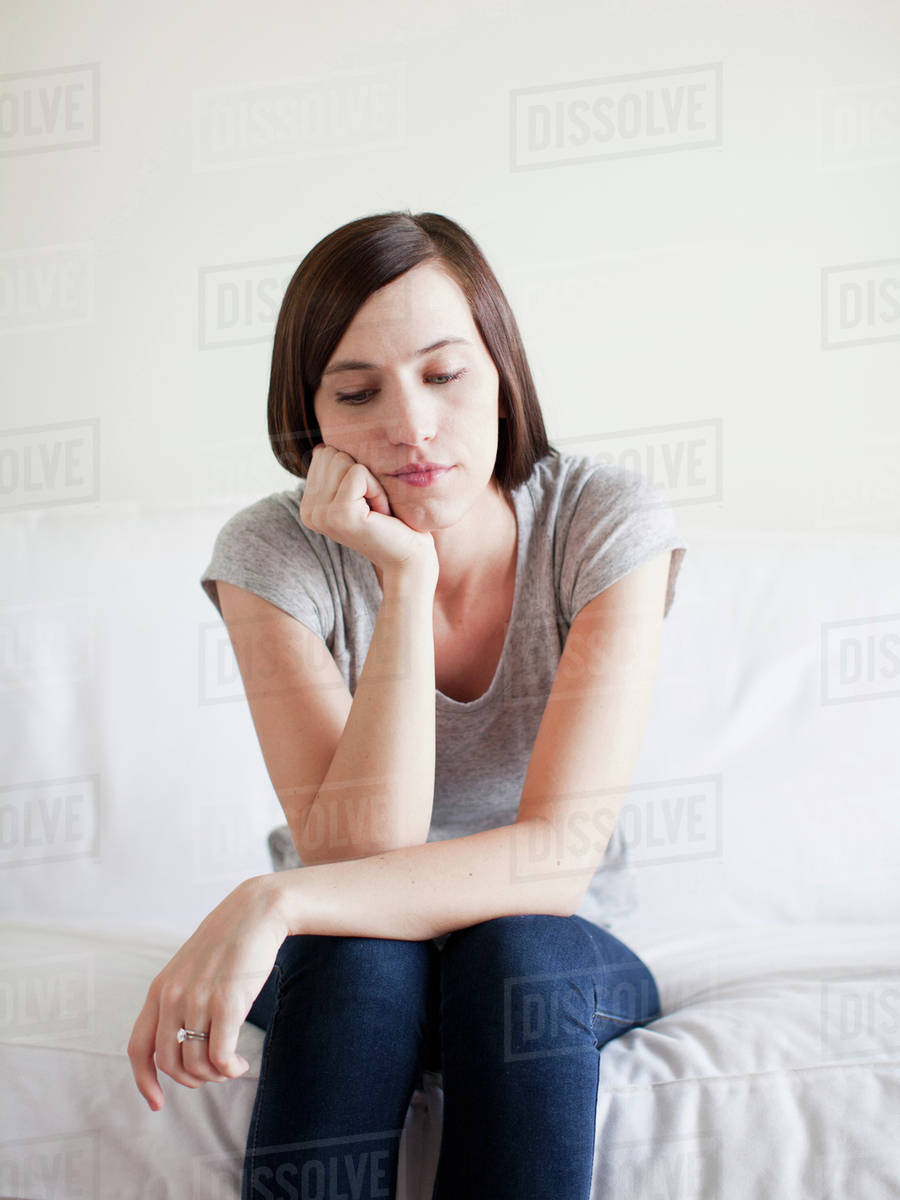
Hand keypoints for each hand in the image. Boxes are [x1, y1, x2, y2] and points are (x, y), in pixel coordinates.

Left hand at [127, 876, 288, 1111]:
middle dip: (192, 1080)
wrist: (256, 912)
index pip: (138, 1049)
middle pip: (169, 1064)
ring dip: (216, 1075)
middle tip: (213, 1074)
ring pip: (197, 1064)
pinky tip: (241, 1064)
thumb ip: (178, 1000)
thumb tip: (180, 1045)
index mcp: (159, 990)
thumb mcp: (189, 969)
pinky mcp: (227, 1002)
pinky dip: (231, 1069)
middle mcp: (172, 997)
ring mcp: (199, 999)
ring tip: (232, 1067)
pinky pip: (221, 1056)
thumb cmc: (228, 943)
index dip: (144, 1082)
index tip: (157, 1103)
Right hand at [300, 444, 438, 580]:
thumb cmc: (390, 520)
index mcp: (309, 504)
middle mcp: (309, 511)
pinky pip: (358, 473)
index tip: (364, 500)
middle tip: (372, 506)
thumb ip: (337, 470)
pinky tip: (381, 513)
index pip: (324, 454)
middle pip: (332, 454)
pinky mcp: (340, 514)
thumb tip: (321, 447)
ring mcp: (321, 514)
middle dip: (361, 474)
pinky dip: (377, 488)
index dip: (354, 471)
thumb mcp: (358, 491)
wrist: (408, 556)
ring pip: (344, 461)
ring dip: (371, 482)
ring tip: (376, 509)